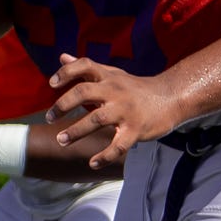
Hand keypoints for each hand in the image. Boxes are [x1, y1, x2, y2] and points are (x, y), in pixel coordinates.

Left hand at [47, 54, 186, 169]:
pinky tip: (93, 163)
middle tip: (48, 119)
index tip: (52, 84)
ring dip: (75, 131)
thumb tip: (62, 56)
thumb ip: (87, 68)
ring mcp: (126, 111)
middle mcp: (116, 91)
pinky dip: (104, 156)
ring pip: (96, 120)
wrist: (172, 98)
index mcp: (109, 77)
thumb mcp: (113, 74)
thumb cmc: (136, 87)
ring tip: (61, 141)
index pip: (85, 66)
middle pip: (83, 92)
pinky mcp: (136, 129)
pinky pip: (118, 145)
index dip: (66, 73)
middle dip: (62, 106)